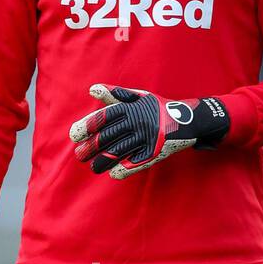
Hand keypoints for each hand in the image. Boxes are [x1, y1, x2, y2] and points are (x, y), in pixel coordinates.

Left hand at [69, 83, 229, 178]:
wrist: (188, 119)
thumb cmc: (157, 108)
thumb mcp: (137, 98)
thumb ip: (114, 95)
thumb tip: (92, 89)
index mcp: (132, 108)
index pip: (105, 117)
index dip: (88, 126)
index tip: (74, 135)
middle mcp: (139, 122)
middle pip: (109, 136)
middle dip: (92, 147)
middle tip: (79, 155)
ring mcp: (148, 138)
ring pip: (120, 151)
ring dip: (104, 161)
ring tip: (93, 167)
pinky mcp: (157, 152)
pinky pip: (137, 162)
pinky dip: (125, 168)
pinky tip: (113, 174)